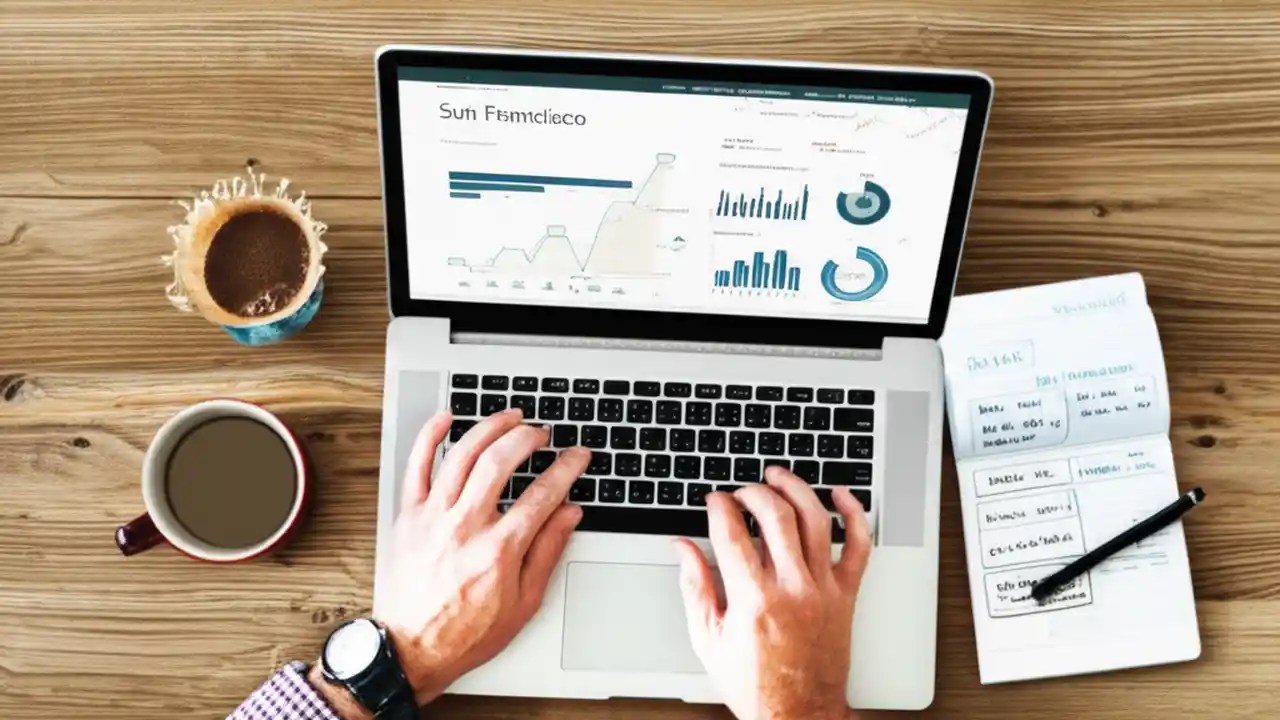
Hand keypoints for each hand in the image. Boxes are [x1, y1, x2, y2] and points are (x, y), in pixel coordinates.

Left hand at [355, 409, 585, 707]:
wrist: (411, 650)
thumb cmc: (465, 633)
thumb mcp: (523, 603)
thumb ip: (547, 551)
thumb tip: (569, 514)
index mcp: (498, 550)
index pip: (542, 494)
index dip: (566, 469)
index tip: (577, 457)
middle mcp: (464, 527)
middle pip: (500, 461)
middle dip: (528, 438)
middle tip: (542, 434)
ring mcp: (432, 518)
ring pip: (462, 455)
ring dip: (489, 427)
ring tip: (509, 418)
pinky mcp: (408, 516)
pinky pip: (416, 466)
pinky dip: (429, 436)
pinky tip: (447, 418)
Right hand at [673, 467, 870, 719]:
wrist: (798, 714)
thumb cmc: (754, 683)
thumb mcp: (708, 638)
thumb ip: (694, 586)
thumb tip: (681, 547)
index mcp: (753, 600)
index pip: (733, 533)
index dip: (720, 507)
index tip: (714, 499)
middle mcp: (792, 589)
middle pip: (775, 516)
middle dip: (753, 492)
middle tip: (741, 491)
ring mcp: (823, 589)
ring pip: (815, 520)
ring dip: (796, 489)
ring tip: (778, 477)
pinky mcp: (846, 594)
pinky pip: (860, 546)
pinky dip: (854, 515)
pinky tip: (840, 495)